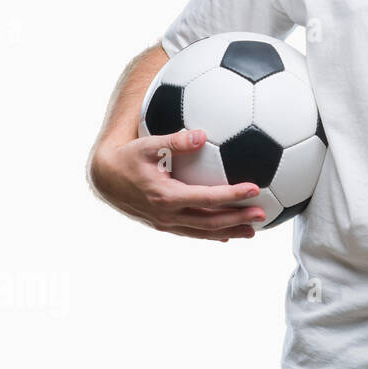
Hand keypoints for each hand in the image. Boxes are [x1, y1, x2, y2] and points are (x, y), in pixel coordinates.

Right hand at [90, 128, 266, 240]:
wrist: (104, 179)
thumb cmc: (128, 157)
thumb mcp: (147, 145)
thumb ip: (174, 141)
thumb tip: (200, 134)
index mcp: (166, 195)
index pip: (206, 198)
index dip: (232, 195)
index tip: (254, 189)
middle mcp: (167, 214)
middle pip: (209, 221)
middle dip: (237, 219)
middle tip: (263, 215)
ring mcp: (165, 223)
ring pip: (202, 232)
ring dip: (229, 231)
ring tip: (253, 231)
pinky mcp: (163, 225)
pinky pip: (192, 232)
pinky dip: (211, 234)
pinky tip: (228, 235)